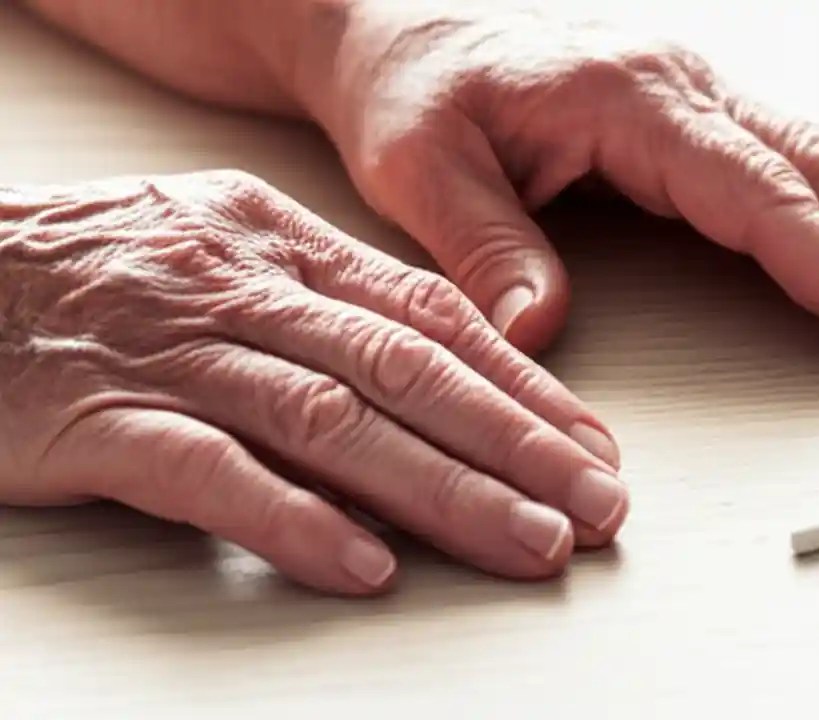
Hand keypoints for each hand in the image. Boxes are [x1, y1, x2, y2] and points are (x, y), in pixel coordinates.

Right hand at [0, 170, 626, 595]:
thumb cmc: (90, 271)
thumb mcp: (221, 252)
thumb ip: (325, 305)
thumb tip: (440, 370)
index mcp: (281, 245)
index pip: (433, 319)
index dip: (525, 387)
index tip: (592, 445)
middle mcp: (242, 291)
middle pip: (408, 373)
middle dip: (518, 447)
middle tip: (595, 506)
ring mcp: (173, 354)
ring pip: (334, 423)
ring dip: (444, 492)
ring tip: (525, 543)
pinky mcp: (99, 419)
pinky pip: (209, 472)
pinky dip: (295, 520)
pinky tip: (365, 567)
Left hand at [304, 5, 818, 372]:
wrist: (400, 24)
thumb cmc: (413, 88)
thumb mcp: (422, 168)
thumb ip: (485, 247)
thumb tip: (540, 331)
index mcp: (632, 98)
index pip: (765, 198)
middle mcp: (688, 87)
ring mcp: (704, 94)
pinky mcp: (703, 113)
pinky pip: (811, 157)